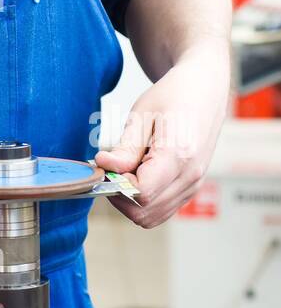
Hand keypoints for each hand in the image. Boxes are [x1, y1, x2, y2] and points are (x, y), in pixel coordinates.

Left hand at [94, 39, 230, 227]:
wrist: (203, 90)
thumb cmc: (173, 96)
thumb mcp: (142, 115)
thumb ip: (125, 148)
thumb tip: (104, 168)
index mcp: (179, 155)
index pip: (140, 193)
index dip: (116, 183)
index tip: (105, 162)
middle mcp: (191, 176)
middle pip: (144, 212)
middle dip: (119, 195)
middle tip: (111, 168)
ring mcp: (194, 185)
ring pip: (151, 217)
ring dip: (129, 201)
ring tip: (125, 169)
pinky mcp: (191, 188)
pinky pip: (161, 210)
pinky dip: (143, 201)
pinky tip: (137, 174)